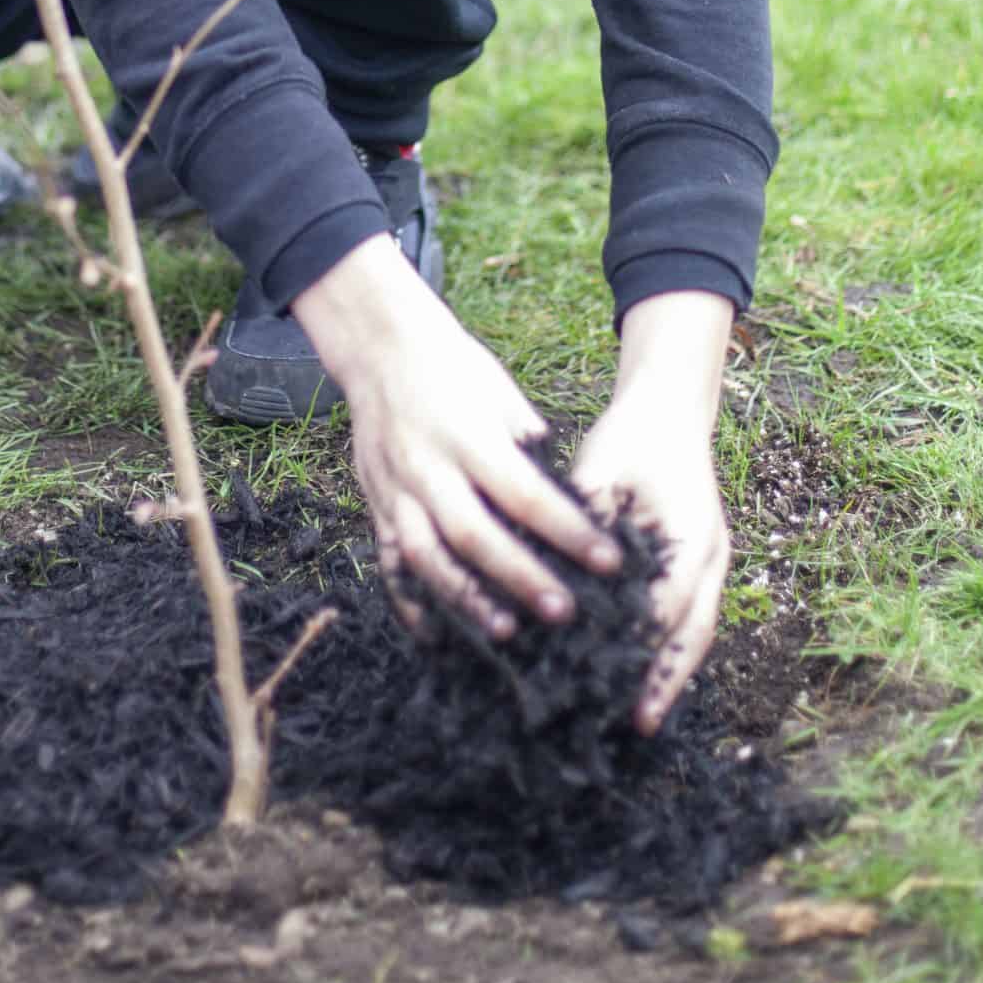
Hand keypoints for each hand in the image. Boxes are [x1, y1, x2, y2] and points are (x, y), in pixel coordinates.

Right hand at [293, 235, 621, 640]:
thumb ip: (530, 446)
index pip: (524, 493)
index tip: (608, 561)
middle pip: (474, 534)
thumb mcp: (501, 392)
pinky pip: (389, 561)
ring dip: (466, 599)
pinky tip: (436, 635)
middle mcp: (428, 466)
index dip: (568, 531)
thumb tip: (572, 498)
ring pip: (427, 556)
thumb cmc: (454, 368)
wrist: (381, 347)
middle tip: (564, 613)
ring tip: (505, 633)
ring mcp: (394, 489)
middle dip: (520, 577)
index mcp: (468, 435)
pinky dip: (409, 601)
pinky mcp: (374, 504)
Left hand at [570, 290, 734, 732]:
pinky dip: (669, 651)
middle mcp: (709, 554)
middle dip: (665, 678)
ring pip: (696, 631)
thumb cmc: (630, 438)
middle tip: (637, 721)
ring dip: (671, 675)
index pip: (665, 600)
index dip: (635, 639)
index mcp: (690, 531)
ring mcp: (710, 563)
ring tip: (643, 718)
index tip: (603, 670)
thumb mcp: (602, 469)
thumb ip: (583, 518)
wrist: (666, 411)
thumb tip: (548, 566)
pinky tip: (644, 681)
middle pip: (691, 630)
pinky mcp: (698, 566)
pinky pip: (689, 618)